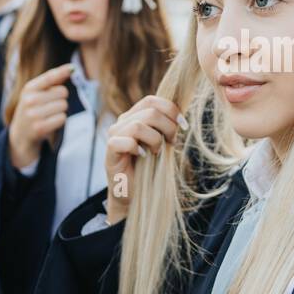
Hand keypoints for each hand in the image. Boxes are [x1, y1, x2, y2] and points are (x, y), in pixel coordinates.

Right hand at [7, 64, 73, 169]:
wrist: (20, 135)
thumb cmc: (33, 109)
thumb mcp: (37, 93)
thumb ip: (52, 81)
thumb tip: (71, 68)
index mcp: (29, 88)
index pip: (49, 77)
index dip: (62, 72)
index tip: (72, 68)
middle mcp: (29, 100)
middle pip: (62, 92)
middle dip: (61, 99)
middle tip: (50, 106)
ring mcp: (33, 114)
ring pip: (63, 105)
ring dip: (60, 111)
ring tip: (48, 115)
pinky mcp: (40, 128)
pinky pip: (62, 118)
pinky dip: (59, 120)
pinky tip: (50, 123)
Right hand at [104, 95, 181, 224]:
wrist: (133, 192)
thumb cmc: (149, 166)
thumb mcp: (161, 142)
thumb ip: (166, 127)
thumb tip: (181, 117)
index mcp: (135, 115)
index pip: (152, 100)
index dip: (171, 109)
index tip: (184, 125)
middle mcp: (123, 121)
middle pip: (150, 112)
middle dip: (168, 127)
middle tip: (171, 143)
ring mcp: (114, 135)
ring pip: (138, 126)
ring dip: (154, 140)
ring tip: (156, 152)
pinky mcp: (110, 150)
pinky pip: (125, 142)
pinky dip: (138, 149)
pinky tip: (143, 157)